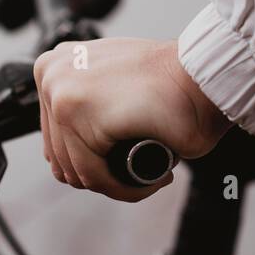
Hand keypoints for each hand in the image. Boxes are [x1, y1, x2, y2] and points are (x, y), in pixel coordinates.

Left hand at [34, 38, 230, 201]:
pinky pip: (93, 175)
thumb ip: (90, 101)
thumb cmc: (173, 81)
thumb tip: (77, 138)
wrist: (205, 72)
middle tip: (145, 172)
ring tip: (153, 176)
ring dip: (116, 183)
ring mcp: (57, 92)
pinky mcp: (73, 112)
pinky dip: (123, 188)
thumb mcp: (118, 82)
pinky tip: (153, 181)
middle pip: (62, 153)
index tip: (125, 163)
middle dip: (104, 174)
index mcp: (54, 66)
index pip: (56, 135)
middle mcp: (49, 74)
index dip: (92, 160)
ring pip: (77, 168)